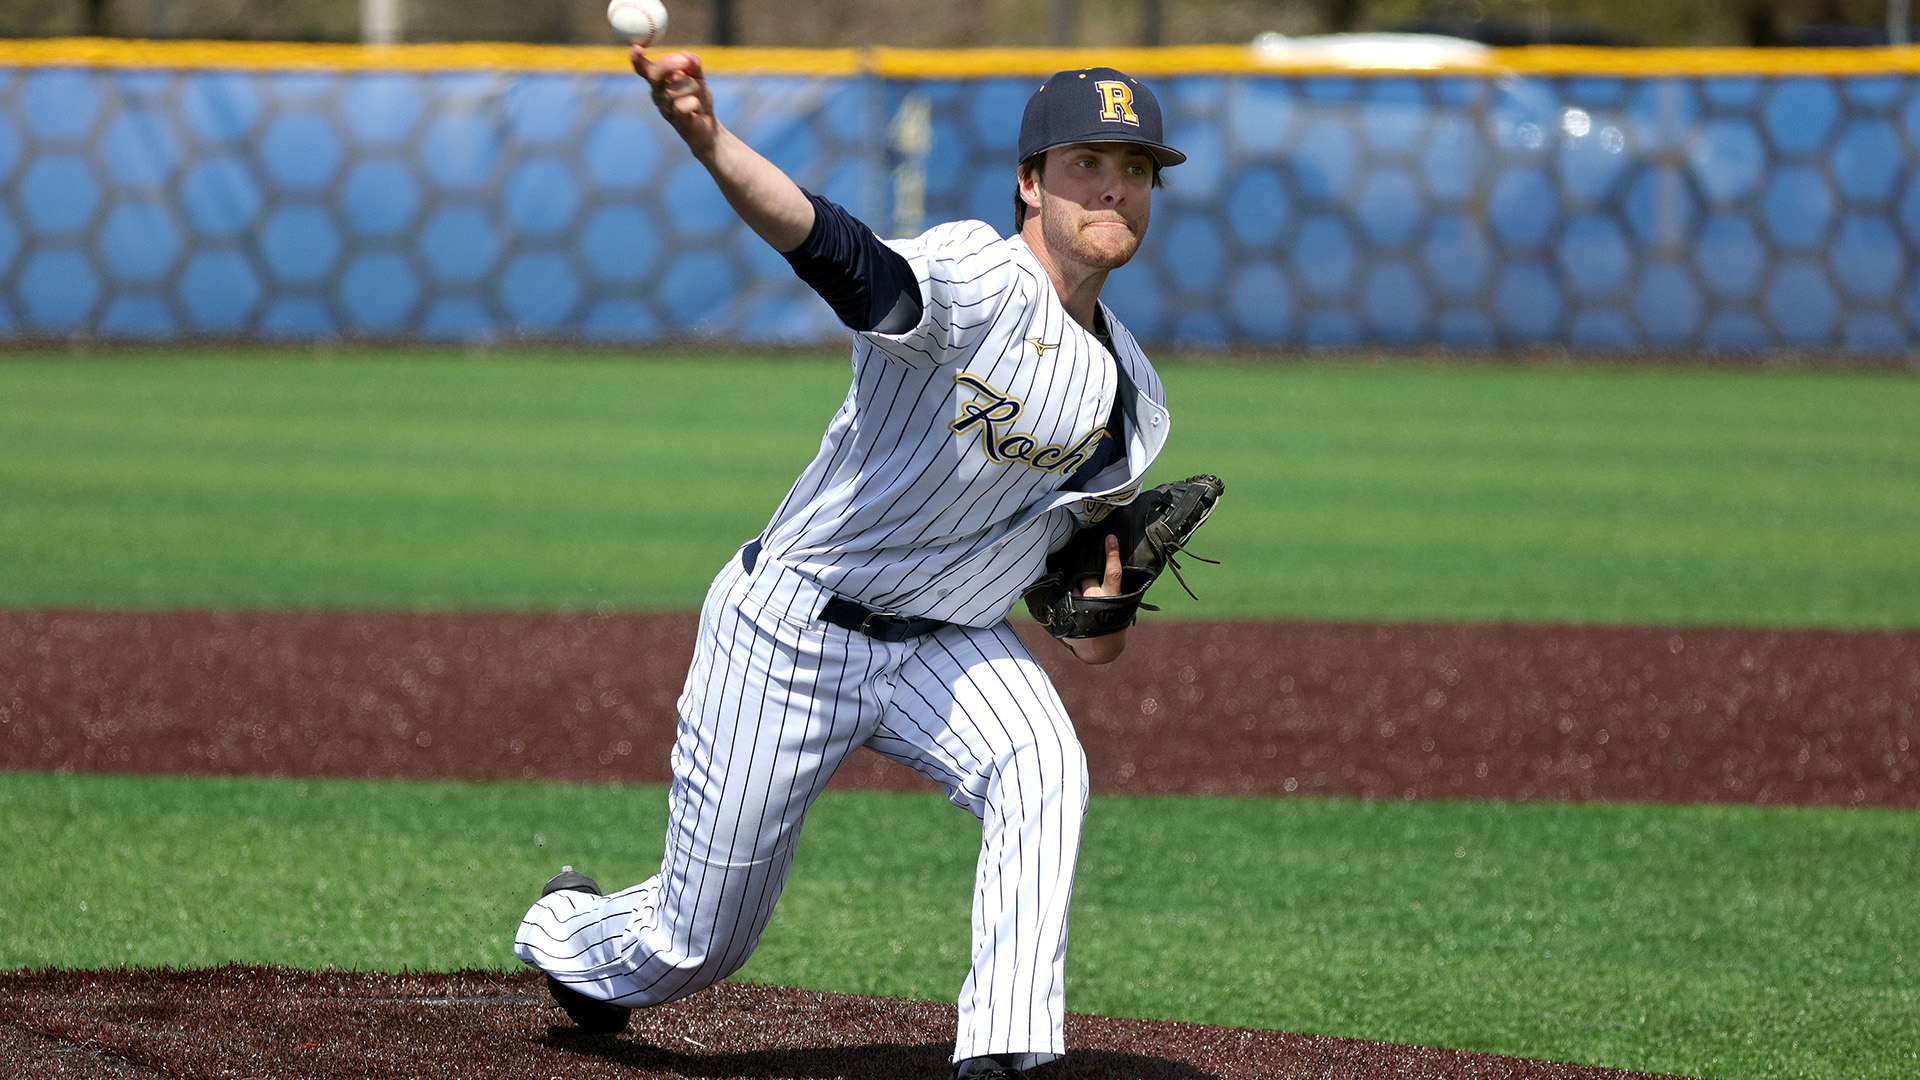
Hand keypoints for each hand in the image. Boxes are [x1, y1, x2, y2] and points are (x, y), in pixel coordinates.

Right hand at [633, 48, 717, 153]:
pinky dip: (693, 102)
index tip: (636, 48)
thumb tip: (685, 54)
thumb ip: (692, 63)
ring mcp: (665, 108)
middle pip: (655, 76)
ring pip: (674, 90)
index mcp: (659, 80)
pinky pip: (681, 106)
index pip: (643, 69)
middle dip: (668, 65)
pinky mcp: (675, 121)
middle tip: (684, 61)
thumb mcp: (698, 76)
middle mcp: (657, 93)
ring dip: (692, 87)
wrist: (710, 125)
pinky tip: (697, 107)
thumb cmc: (699, 98)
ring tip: (698, 95)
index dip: (636, 59)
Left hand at [1067, 535, 1126, 664]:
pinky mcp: (1068, 610)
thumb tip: (1110, 568)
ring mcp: (1079, 603)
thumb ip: (1115, 588)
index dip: (1112, 554)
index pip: (1113, 572)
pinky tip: (1064, 590)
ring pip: (1072, 581)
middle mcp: (1094, 598)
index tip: (1110, 538)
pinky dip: (1064, 589)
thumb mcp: (1121, 605)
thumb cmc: (1113, 623)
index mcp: (1112, 596)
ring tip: (1078, 588)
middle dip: (1085, 567)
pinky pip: (1063, 592)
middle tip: (1085, 565)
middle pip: (1086, 573)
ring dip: (1073, 580)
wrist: (1101, 648)